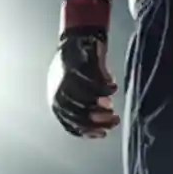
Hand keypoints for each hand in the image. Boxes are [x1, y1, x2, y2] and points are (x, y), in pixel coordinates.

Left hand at [48, 0, 119, 138]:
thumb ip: (90, 103)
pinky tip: (114, 87)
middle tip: (115, 120)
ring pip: (86, 102)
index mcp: (57, 103)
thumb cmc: (79, 68)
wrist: (76, 39)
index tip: (104, 134)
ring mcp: (64, 83)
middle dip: (99, 121)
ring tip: (115, 107)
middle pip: (80, 116)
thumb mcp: (80, 89)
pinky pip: (92, 84)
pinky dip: (105, 88)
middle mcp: (57, 95)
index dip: (88, 132)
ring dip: (103, 108)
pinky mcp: (74, 70)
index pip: (71, 125)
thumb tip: (104, 114)